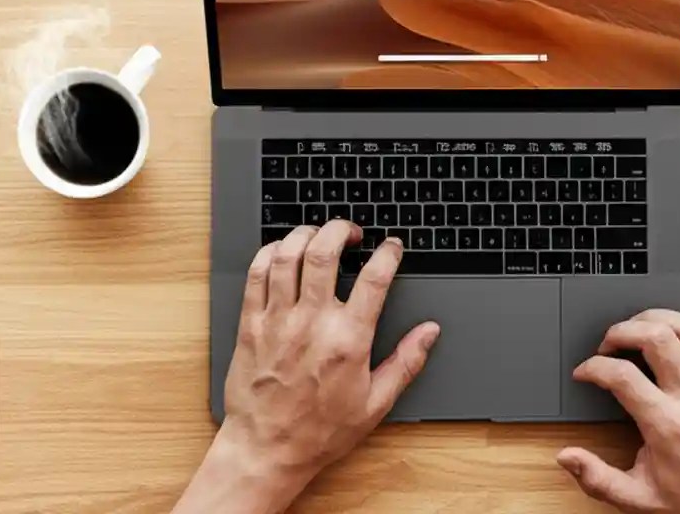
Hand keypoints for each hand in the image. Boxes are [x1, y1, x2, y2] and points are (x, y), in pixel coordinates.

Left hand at [173, 221, 439, 513]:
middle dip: (340, 229)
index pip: (374, 279)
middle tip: (351, 232)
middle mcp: (311, 324)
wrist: (266, 451)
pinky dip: (270, 253)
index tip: (392, 246)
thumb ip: (406, 362)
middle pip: (324, 252)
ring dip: (305, 235)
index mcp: (348, 341)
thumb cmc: (319, 432)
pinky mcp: (250, 325)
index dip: (388, 253)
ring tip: (318, 236)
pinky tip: (282, 253)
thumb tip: (429, 332)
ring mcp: (277, 321)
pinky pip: (256, 274)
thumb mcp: (376, 403)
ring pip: (287, 255)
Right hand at [557, 310, 679, 513]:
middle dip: (621, 330)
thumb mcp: (638, 498)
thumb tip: (566, 458)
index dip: (593, 367)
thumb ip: (597, 478)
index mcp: (667, 426)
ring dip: (655, 319)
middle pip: (655, 337)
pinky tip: (668, 336)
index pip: (622, 375)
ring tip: (635, 330)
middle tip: (607, 345)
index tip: (584, 372)